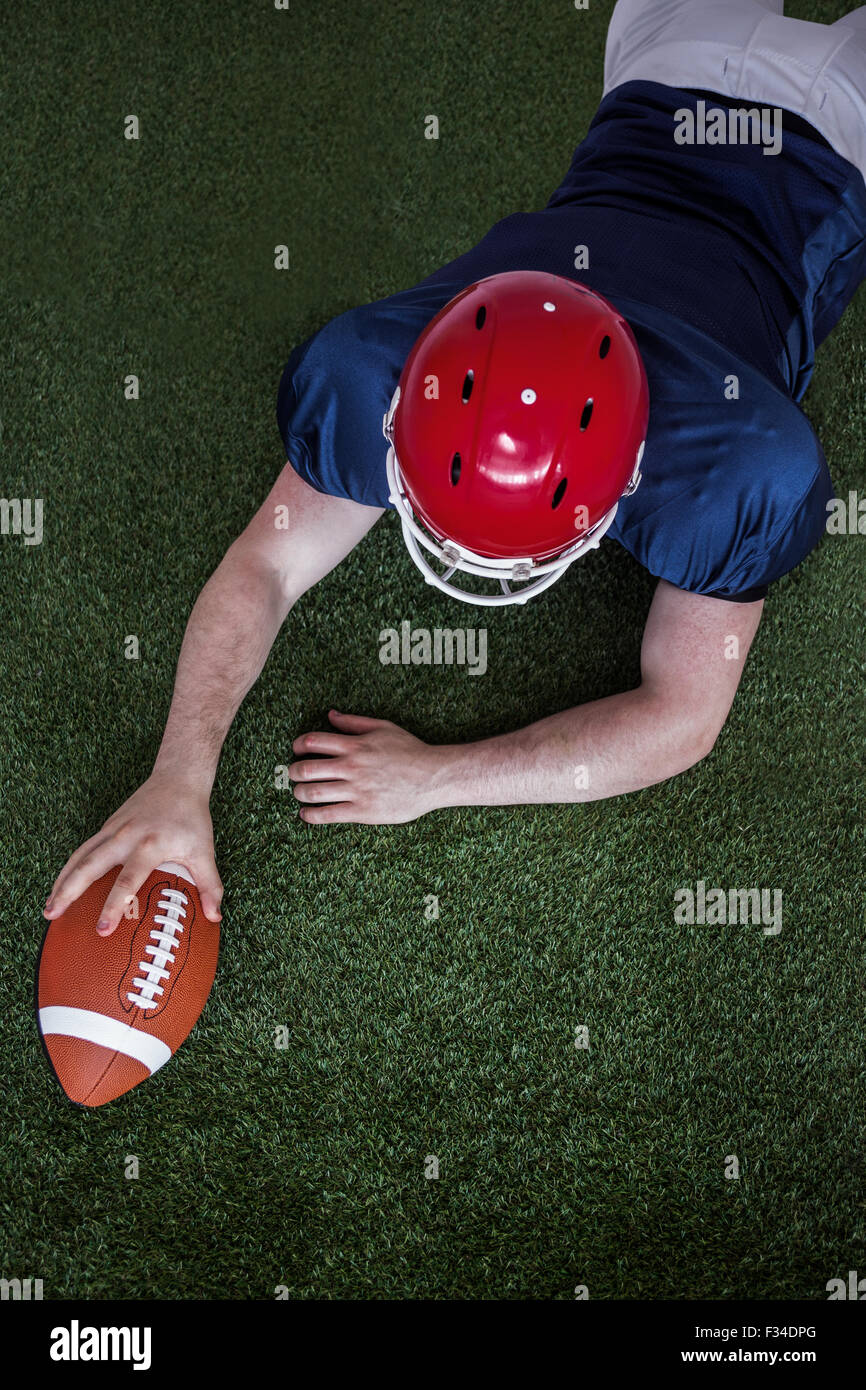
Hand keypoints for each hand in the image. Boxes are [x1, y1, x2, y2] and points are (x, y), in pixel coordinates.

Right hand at [43, 772, 222, 935]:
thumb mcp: (205, 851)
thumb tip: (215, 917)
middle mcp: (125, 837)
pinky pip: (82, 850)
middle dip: (70, 893)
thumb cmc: (192, 817)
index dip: (114, 905)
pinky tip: (60, 887)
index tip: (103, 928)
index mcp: (150, 844)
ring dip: (62, 882)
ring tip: (49, 909)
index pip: (127, 880)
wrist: (177, 779)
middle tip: (54, 917)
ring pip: (79, 857)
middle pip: (90, 867)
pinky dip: (68, 868)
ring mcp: (112, 830)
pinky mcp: (107, 827)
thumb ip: (210, 885)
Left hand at [289, 709, 441, 824]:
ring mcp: (356, 790)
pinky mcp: (362, 811)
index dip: (298, 745)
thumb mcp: (383, 728)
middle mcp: (352, 767)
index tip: (297, 750)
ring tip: (299, 793)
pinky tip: (305, 814)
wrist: (433, 777)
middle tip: (293, 773)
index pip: (312, 741)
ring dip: (299, 793)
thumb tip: (330, 715)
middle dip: (293, 771)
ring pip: (312, 792)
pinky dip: (310, 816)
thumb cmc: (410, 751)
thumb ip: (354, 722)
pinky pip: (328, 815)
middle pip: (306, 768)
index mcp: (355, 745)